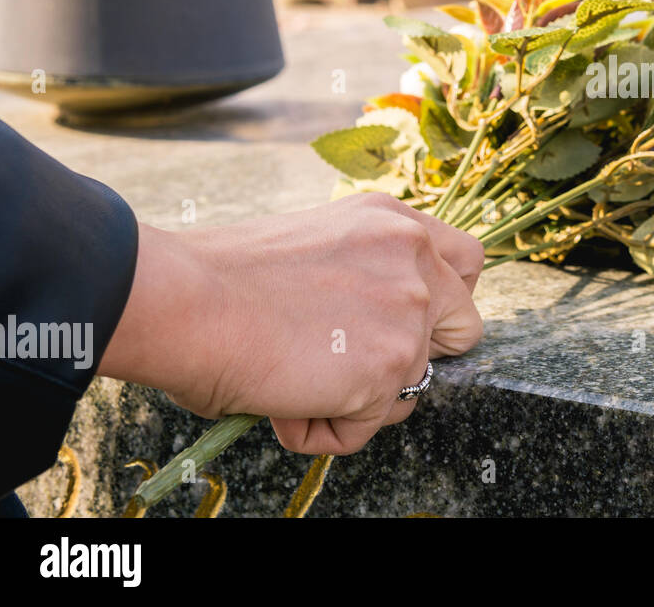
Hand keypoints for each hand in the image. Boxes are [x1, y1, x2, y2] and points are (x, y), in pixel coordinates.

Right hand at [98, 193, 484, 453]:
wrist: (186, 301)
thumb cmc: (223, 277)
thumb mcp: (318, 245)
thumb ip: (364, 273)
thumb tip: (374, 327)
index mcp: (394, 222)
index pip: (466, 261)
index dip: (443, 301)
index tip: (408, 322)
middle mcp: (414, 260)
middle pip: (463, 326)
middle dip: (421, 357)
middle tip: (356, 364)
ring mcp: (408, 314)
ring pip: (409, 386)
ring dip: (354, 399)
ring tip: (290, 381)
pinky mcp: (388, 368)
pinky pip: (365, 426)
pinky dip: (322, 430)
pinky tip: (283, 403)